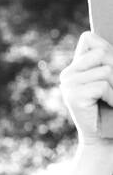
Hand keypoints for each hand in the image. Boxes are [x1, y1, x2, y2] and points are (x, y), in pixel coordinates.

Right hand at [60, 30, 112, 146]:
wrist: (105, 136)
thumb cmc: (111, 106)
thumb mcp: (109, 77)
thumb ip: (106, 59)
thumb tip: (99, 51)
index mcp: (74, 67)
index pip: (88, 38)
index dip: (106, 50)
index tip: (109, 72)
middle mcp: (67, 74)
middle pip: (102, 53)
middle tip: (112, 89)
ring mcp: (68, 85)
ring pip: (106, 71)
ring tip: (111, 99)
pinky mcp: (73, 96)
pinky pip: (102, 86)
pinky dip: (112, 96)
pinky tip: (108, 105)